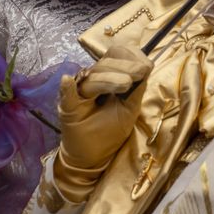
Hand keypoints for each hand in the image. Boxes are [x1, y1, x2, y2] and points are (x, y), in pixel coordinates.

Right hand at [54, 44, 152, 198]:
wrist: (92, 157)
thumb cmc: (110, 131)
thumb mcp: (130, 109)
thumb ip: (137, 88)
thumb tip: (147, 65)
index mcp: (106, 77)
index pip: (115, 55)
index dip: (131, 55)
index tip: (147, 65)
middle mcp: (91, 80)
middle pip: (105, 63)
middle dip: (125, 66)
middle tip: (141, 73)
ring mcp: (78, 93)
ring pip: (92, 77)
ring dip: (110, 78)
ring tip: (126, 83)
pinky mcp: (67, 108)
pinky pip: (66, 95)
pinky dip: (67, 88)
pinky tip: (67, 81)